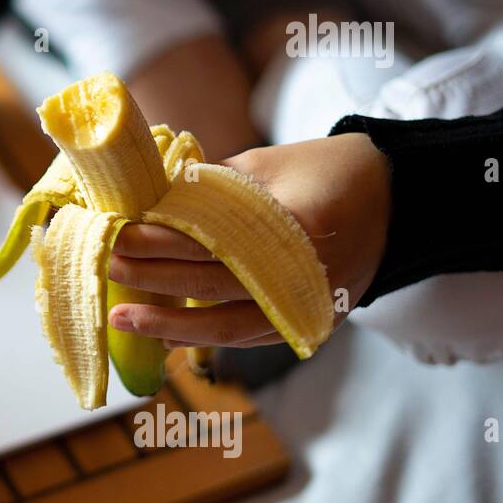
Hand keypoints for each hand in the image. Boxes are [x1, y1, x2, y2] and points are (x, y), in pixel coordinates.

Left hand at [106, 133, 391, 347]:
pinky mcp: (308, 322)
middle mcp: (306, 274)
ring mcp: (309, 305)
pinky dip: (205, 337)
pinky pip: (248, 337)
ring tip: (122, 317)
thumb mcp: (267, 165)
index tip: (118, 234)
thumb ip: (211, 191)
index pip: (212, 238)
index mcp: (299, 224)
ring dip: (170, 323)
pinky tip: (165, 336)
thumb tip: (146, 207)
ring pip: (228, 326)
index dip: (160, 240)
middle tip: (106, 266)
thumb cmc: (325, 170)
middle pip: (213, 283)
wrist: (396, 201)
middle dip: (152, 278)